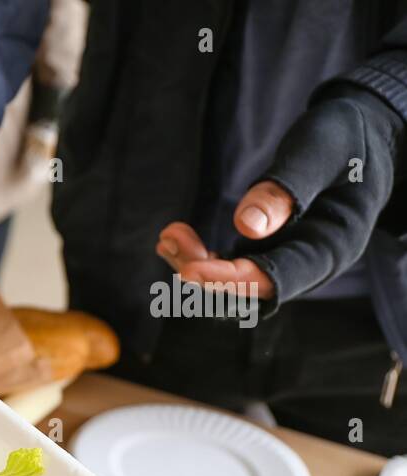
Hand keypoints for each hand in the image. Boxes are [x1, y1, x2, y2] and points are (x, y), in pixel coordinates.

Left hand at [156, 86, 402, 302]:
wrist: (356, 135)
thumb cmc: (344, 137)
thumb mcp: (320, 152)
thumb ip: (288, 187)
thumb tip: (247, 227)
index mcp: (335, 247)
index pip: (279, 278)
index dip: (232, 279)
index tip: (190, 270)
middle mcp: (311, 265)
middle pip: (250, 291)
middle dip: (205, 273)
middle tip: (170, 239)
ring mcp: (288, 260)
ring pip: (233, 283)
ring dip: (195, 264)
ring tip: (168, 235)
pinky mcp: (269, 251)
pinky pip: (229, 267)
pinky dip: (200, 256)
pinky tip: (174, 237)